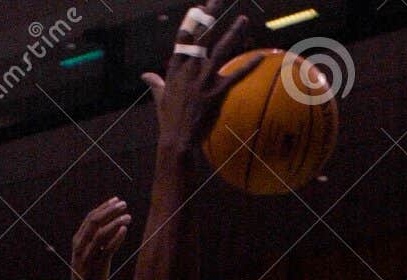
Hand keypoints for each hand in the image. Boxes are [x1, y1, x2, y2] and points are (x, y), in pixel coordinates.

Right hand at [69, 197, 130, 279]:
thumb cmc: (88, 276)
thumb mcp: (90, 256)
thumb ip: (98, 242)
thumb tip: (112, 227)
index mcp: (78, 241)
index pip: (90, 218)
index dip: (104, 207)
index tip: (116, 200)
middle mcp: (80, 247)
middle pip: (94, 221)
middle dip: (110, 210)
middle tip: (123, 204)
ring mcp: (87, 257)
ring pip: (100, 233)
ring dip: (115, 222)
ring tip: (128, 216)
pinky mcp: (96, 267)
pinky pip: (106, 249)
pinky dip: (116, 238)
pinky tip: (124, 230)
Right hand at [142, 1, 256, 151]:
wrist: (176, 139)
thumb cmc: (168, 121)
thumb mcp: (159, 97)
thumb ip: (155, 82)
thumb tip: (145, 75)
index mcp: (176, 66)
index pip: (184, 36)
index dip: (193, 19)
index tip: (201, 7)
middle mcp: (190, 67)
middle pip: (202, 34)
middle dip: (211, 15)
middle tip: (218, 0)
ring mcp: (203, 78)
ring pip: (221, 49)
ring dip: (233, 32)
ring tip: (244, 19)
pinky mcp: (215, 92)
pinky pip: (235, 75)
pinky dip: (249, 66)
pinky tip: (261, 57)